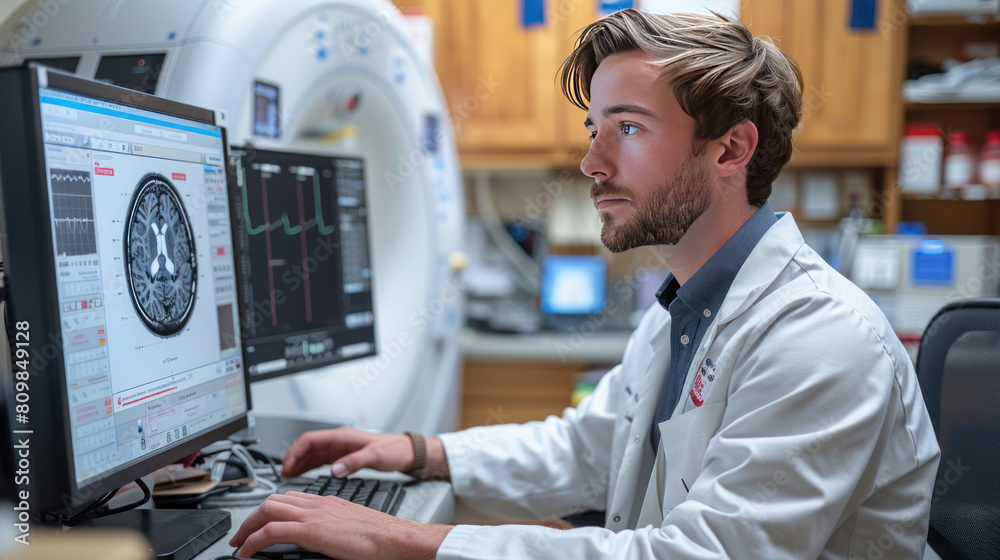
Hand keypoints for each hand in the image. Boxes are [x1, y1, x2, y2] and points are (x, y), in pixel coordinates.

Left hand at [229, 491, 451, 558]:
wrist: (393, 537)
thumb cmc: (378, 535)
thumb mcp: (348, 526)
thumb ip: (330, 527)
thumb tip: (319, 540)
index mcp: (325, 502)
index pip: (287, 498)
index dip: (267, 510)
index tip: (257, 524)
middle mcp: (316, 503)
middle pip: (272, 501)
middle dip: (250, 517)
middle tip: (239, 536)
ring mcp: (313, 514)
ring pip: (267, 510)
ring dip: (246, 527)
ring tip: (238, 544)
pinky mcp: (312, 530)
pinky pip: (272, 532)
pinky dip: (253, 541)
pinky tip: (247, 553)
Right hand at [281, 427, 449, 479]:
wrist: (407, 452)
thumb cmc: (394, 450)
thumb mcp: (374, 456)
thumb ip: (353, 463)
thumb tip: (335, 470)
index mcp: (343, 437)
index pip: (310, 440)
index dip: (296, 452)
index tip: (287, 465)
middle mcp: (339, 441)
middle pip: (308, 447)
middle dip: (294, 459)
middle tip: (283, 474)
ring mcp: (341, 448)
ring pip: (313, 454)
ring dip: (300, 463)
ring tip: (289, 476)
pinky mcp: (344, 456)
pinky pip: (321, 460)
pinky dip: (310, 467)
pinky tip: (305, 475)